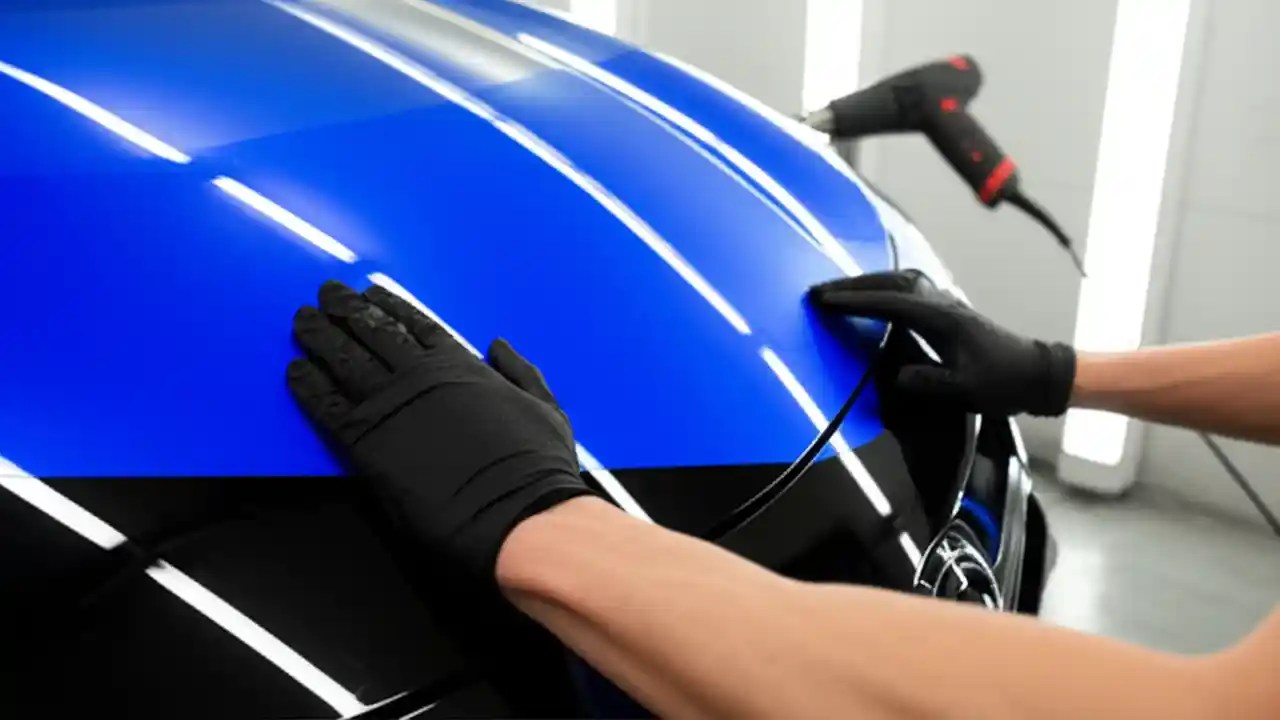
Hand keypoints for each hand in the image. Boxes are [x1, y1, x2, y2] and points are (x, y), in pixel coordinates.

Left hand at [287, 280, 593, 578]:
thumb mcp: (544, 406)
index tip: (369, 293)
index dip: (387, 306)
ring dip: (319, 337)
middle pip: (371, 332)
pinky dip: (308, 386)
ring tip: (302, 321)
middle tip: (325, 295)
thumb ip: (519, 370)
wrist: (518, 513)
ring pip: (343, 359)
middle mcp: (421, 376)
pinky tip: (295, 372)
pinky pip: (327, 405)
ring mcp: (392, 406)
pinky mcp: (367, 443)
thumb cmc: (537, 468)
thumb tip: (498, 345)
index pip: (415, 324)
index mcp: (461, 365)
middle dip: (344, 310)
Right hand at [809, 270, 1074, 416]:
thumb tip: (894, 375)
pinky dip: (883, 288)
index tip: (826, 301)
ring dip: (867, 283)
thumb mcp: (965, 391)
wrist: (1035, 372)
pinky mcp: (947, 309)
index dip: (856, 302)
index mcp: (943, 320)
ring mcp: (946, 303)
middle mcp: (942, 304)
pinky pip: (909, 288)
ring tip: (838, 292)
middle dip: (853, 286)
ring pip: (900, 281)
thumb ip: (928, 382)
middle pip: (891, 283)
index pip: (891, 303)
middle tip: (818, 292)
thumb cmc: (1002, 383)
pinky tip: (872, 295)